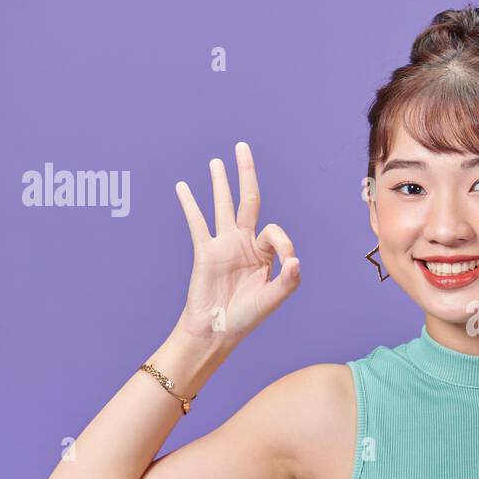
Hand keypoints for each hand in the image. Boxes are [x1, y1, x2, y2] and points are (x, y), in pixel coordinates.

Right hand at [172, 142, 300, 346]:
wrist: (217, 331)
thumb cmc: (246, 318)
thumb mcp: (272, 300)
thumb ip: (287, 281)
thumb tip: (296, 261)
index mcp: (264, 254)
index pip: (274, 231)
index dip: (284, 242)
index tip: (288, 263)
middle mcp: (244, 243)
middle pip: (247, 200)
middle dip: (246, 173)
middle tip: (242, 147)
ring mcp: (223, 245)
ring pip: (222, 205)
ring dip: (220, 182)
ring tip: (217, 161)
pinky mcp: (204, 251)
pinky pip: (196, 222)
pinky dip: (190, 204)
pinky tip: (183, 187)